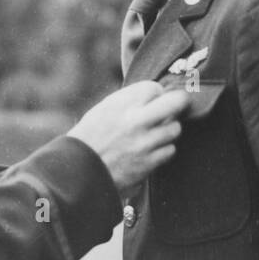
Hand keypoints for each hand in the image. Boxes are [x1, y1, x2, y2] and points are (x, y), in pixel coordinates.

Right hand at [67, 81, 187, 194]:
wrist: (79, 171)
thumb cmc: (90, 137)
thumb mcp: (104, 109)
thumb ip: (130, 101)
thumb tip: (158, 95)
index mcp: (121, 105)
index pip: (155, 88)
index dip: (154, 94)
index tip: (150, 100)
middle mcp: (135, 121)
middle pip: (176, 102)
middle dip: (179, 102)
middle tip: (177, 105)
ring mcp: (145, 143)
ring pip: (175, 128)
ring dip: (168, 129)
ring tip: (155, 133)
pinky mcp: (149, 163)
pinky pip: (169, 150)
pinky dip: (163, 149)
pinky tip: (150, 149)